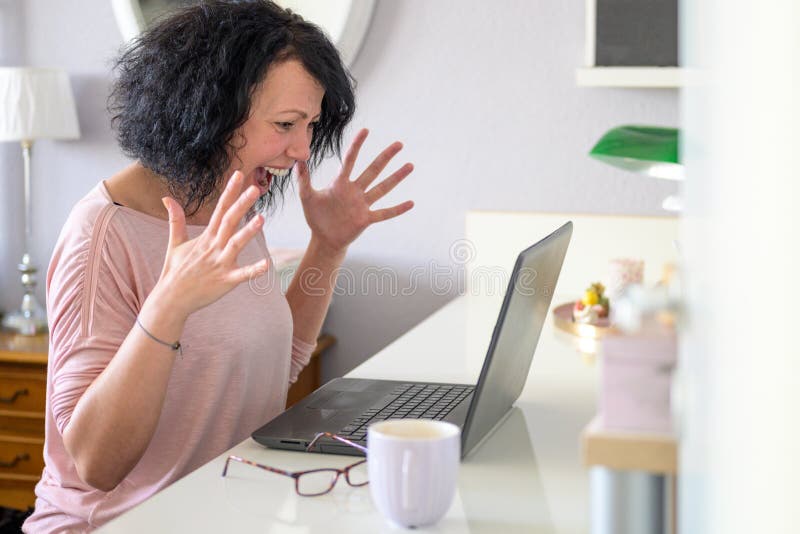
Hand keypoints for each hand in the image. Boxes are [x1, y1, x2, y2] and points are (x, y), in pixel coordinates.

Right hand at [153, 171, 268, 317]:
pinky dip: (254, 270)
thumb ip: (176, 220)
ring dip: (248, 232)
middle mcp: (213, 247)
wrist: (170, 299)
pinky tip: (267, 264)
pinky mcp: (225, 281)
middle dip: (242, 205)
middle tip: (255, 189)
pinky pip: (242, 275)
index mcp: (206, 237)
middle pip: (229, 222)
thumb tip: (167, 198)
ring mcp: (219, 264)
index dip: (229, 192)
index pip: (219, 209)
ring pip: (235, 244)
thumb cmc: (175, 271)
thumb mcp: (174, 243)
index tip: (238, 174)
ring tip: (261, 218)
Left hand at [296, 128, 413, 254]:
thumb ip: (303, 179)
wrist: (324, 238)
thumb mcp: (307, 197)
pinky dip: (397, 209)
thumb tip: (297, 160)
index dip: (357, 145)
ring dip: (396, 178)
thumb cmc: (316, 217)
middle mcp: (355, 191)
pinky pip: (384, 213)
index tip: (366, 130)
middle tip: (398, 144)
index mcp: (341, 184)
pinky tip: (411, 203)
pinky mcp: (366, 219)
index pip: (350, 160)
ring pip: (382, 188)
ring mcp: (362, 205)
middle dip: (385, 157)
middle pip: (373, 170)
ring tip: (410, 165)